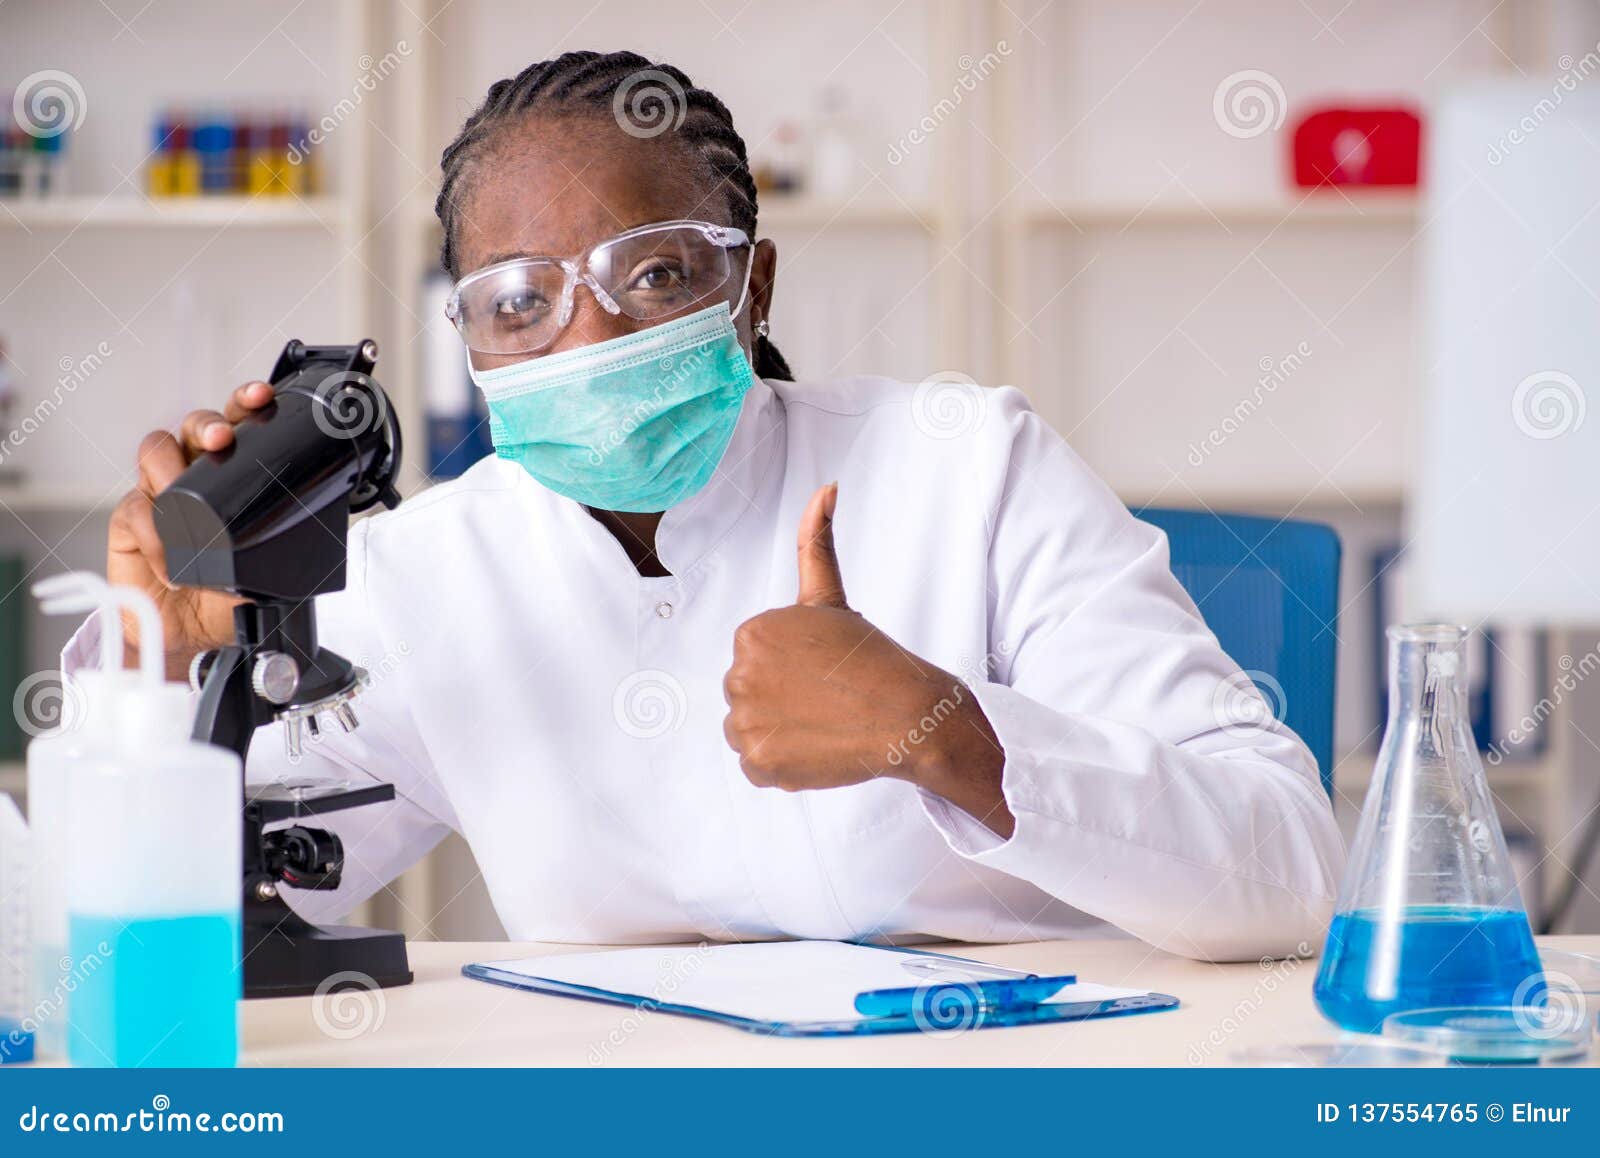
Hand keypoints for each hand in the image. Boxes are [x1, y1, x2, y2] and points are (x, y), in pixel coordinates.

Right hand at [107, 381, 276, 673]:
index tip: (262, 397)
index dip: (246, 405)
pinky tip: (172, 561)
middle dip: (207, 424)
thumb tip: (320, 536)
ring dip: (171, 466)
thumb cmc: (226, 590)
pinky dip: (155, 533)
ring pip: (157, 452)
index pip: (238, 426)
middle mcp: (192, 473)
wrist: (190, 632)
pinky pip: (136, 510)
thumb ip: (288, 548)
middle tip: (221, 439)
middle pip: (193, 427)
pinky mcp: (129, 522)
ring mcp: (158, 493)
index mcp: (230, 474)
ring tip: (184, 489)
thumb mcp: (268, 569)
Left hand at [722, 484, 1012, 834]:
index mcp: (752, 633)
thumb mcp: (831, 597)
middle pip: (748, 693)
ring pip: (749, 729)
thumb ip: (815, 541)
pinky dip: (782, 763)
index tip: (822, 672)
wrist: (907, 716)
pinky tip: (815, 747)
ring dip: (779, 731)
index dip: (791, 669)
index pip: (756, 659)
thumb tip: (827, 487)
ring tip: (821, 723)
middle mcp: (739, 675)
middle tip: (826, 700)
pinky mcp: (757, 762)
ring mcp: (746, 722)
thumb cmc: (871, 658)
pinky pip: (756, 764)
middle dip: (781, 698)